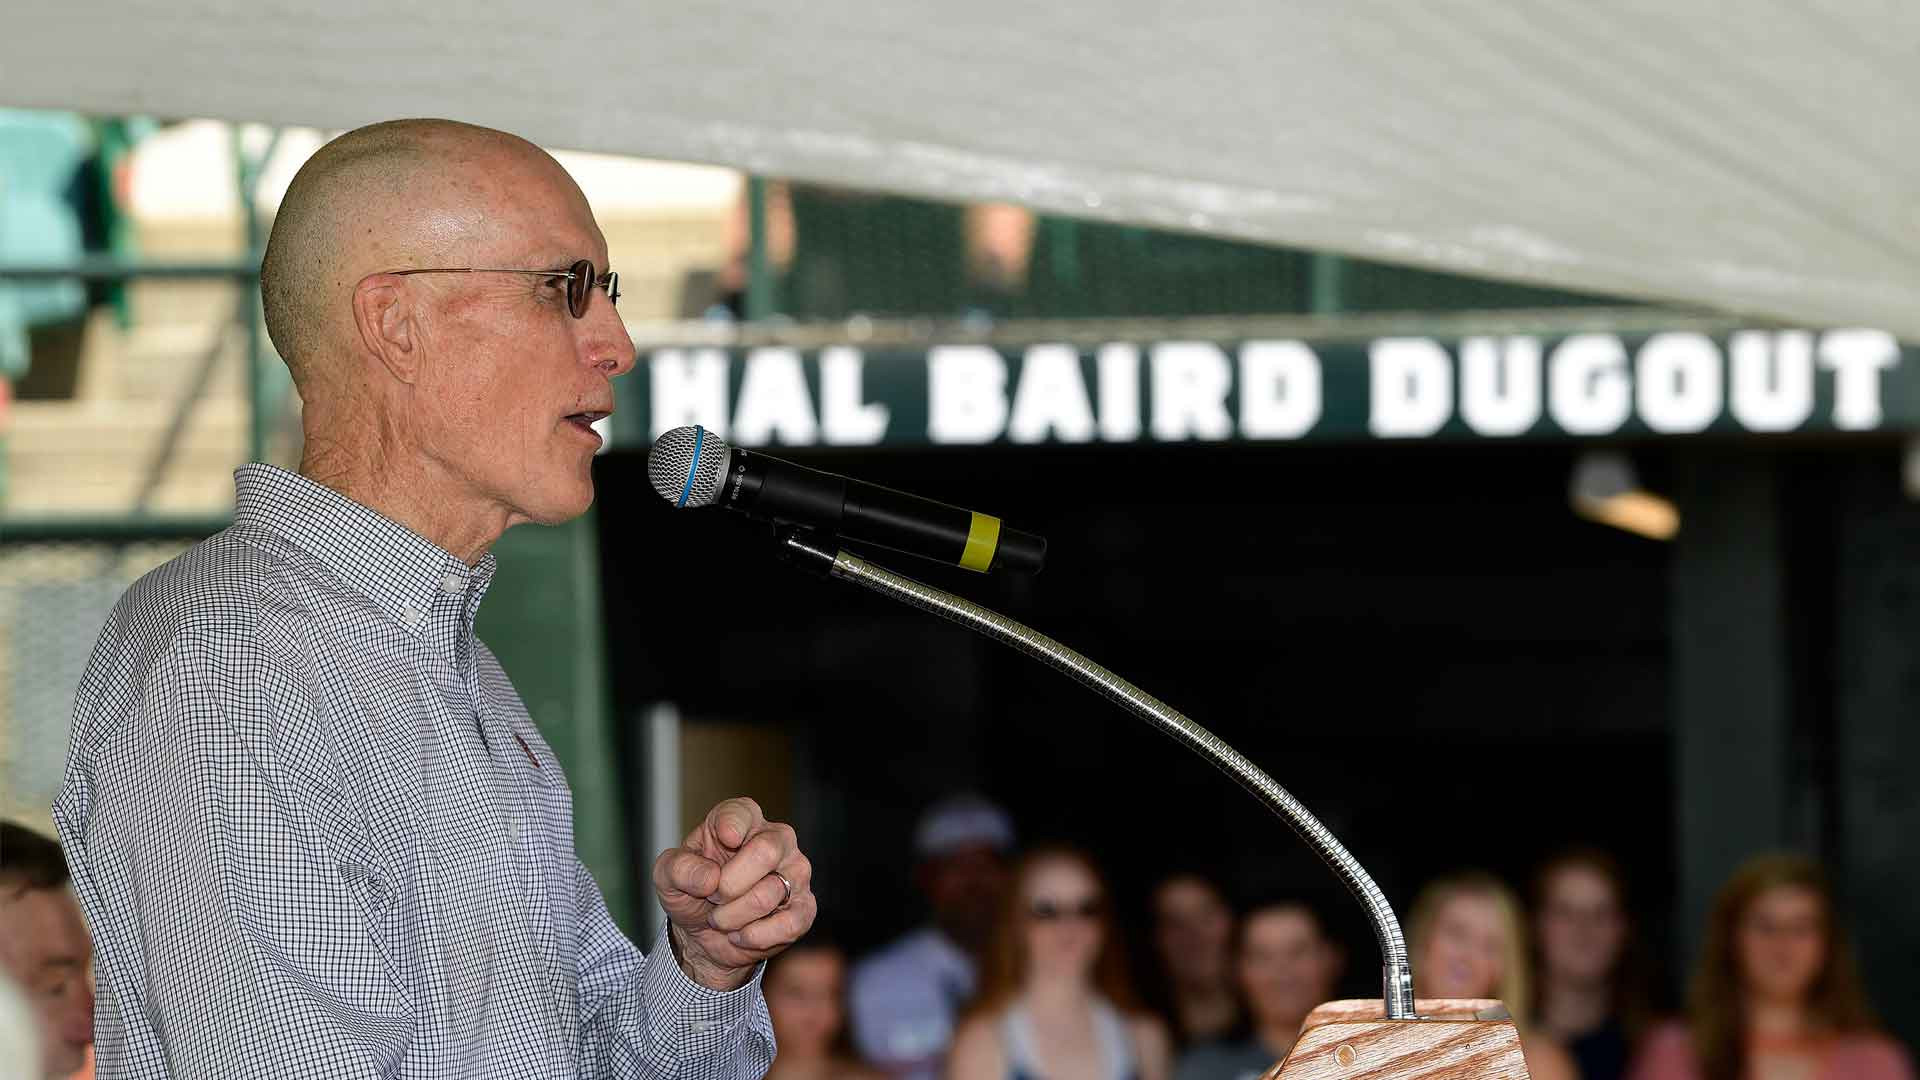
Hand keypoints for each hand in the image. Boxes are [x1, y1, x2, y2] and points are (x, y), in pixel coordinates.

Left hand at [653, 796, 815, 989]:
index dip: (731, 826)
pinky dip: (755, 937)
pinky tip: (741, 935)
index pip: (743, 813)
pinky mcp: (804, 908)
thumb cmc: (691, 892)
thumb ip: (679, 869)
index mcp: (742, 819)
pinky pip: (789, 924)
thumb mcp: (667, 877)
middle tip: (713, 896)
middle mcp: (776, 839)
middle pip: (765, 851)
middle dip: (728, 885)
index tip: (724, 839)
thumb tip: (709, 877)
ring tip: (722, 918)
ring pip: (769, 894)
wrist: (705, 934)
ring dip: (733, 917)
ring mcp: (796, 873)